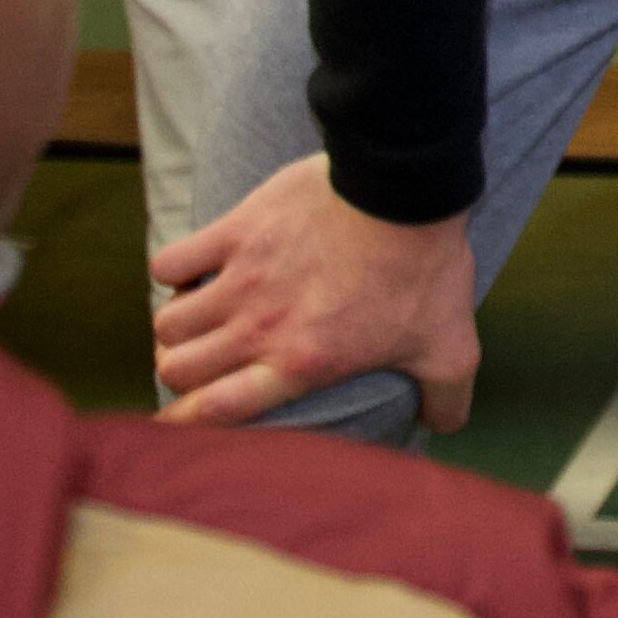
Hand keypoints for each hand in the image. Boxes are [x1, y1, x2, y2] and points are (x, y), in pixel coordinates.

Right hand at [150, 154, 486, 429]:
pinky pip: (170, 263)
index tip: (173, 423)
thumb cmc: (424, 270)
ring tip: (199, 318)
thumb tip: (444, 425)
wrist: (405, 191)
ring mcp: (242, 279)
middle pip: (177, 369)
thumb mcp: (449, 348)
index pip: (217, 412)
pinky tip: (196, 270)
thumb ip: (445, 397)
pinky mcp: (235, 231)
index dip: (185, 424)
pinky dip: (173, 270)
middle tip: (200, 360)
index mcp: (301, 365)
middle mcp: (259, 329)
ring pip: (168, 322)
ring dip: (177, 325)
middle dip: (181, 371)